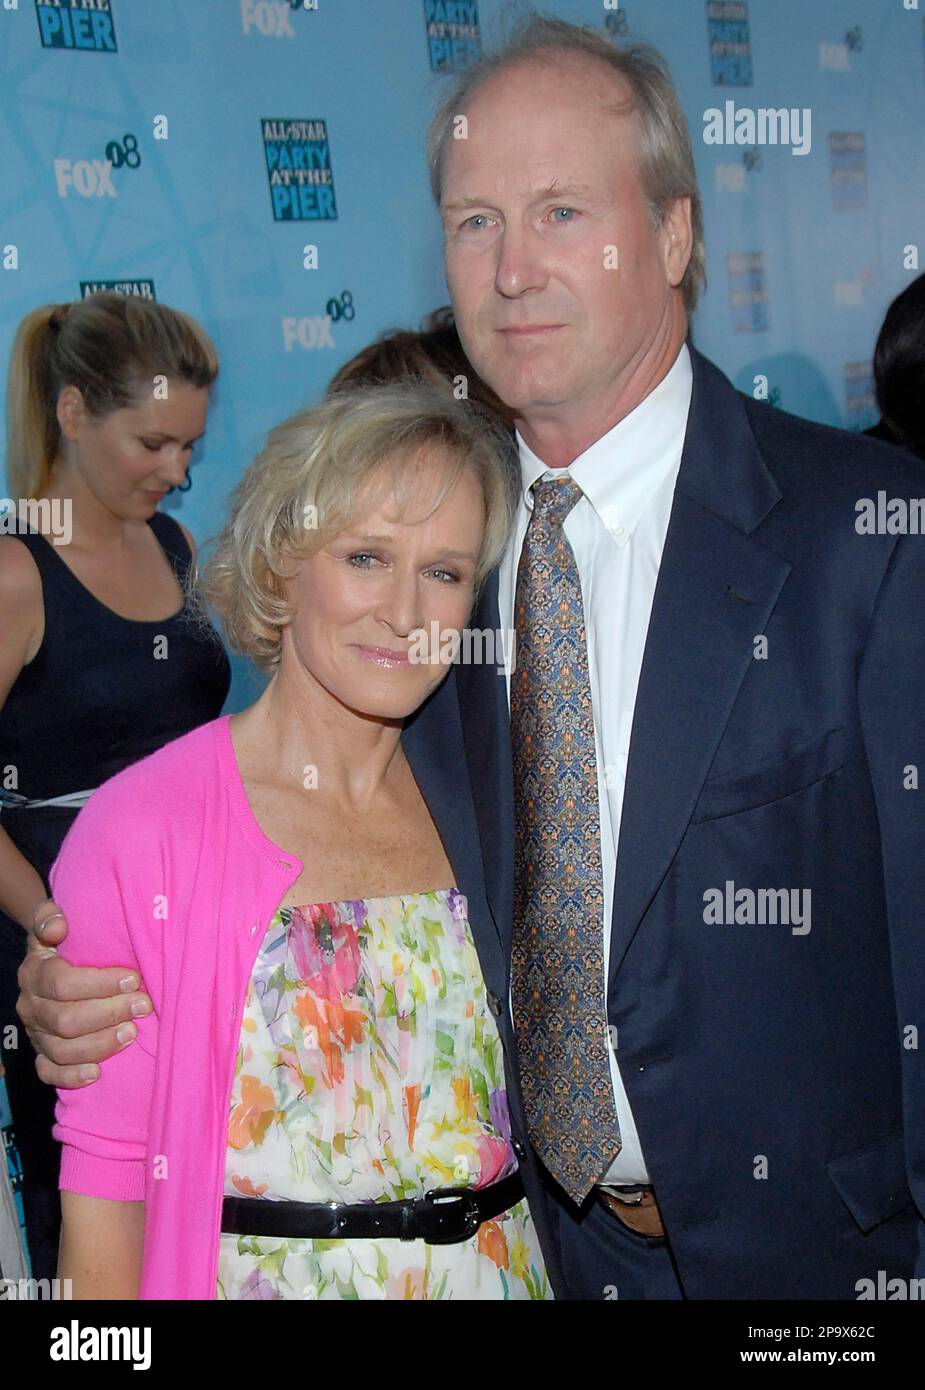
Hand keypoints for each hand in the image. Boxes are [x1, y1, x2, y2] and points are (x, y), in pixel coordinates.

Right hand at [15, 897, 152, 1088]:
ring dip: (100, 1044)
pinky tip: (97, 1073)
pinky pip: (49, 1073)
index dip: (100, 983)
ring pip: (62, 1049)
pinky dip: (71, 1076)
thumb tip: (57, 926)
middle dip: (109, 1013)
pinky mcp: (42, 1054)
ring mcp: (35, 1033)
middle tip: (143, 1006)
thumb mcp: (53, 921)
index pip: (62, 983)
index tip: (134, 978)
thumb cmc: (66, 940)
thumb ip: (49, 916)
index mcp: (34, 973)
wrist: (53, 959)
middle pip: (66, 1020)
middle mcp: (30, 1006)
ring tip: (132, 1033)